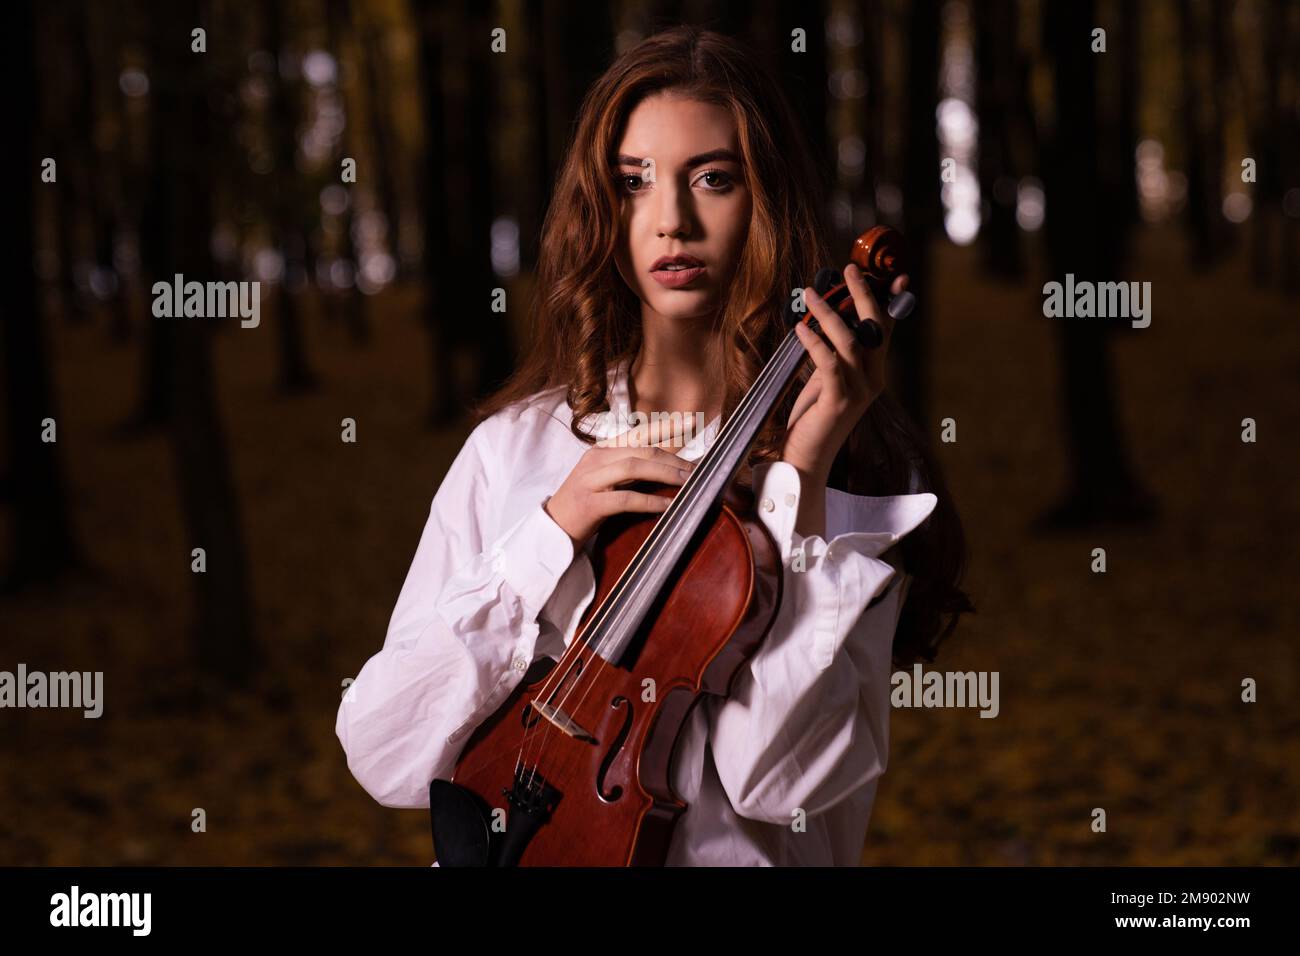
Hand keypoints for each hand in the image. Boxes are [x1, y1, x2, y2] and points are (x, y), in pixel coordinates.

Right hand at [544, 415, 696, 546]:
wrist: (554, 529)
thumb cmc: (587, 505)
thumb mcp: (608, 480)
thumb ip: (633, 470)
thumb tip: (671, 467)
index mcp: (602, 451)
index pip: (639, 433)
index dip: (666, 426)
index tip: (691, 421)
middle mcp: (596, 460)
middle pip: (640, 449)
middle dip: (672, 457)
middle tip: (696, 469)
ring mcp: (591, 480)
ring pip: (633, 467)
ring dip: (664, 473)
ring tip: (686, 483)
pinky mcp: (590, 503)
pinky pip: (625, 499)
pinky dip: (649, 501)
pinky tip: (666, 506)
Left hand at [783, 265, 908, 482]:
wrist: (806, 458)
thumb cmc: (813, 419)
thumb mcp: (826, 381)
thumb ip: (832, 356)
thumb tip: (824, 322)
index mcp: (874, 373)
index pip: (885, 330)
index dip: (889, 302)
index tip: (894, 276)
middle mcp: (873, 380)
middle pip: (875, 329)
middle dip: (863, 295)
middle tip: (849, 269)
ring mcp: (859, 392)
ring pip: (851, 342)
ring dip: (831, 314)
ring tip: (811, 294)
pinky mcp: (838, 402)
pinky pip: (829, 363)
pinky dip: (815, 342)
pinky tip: (801, 328)